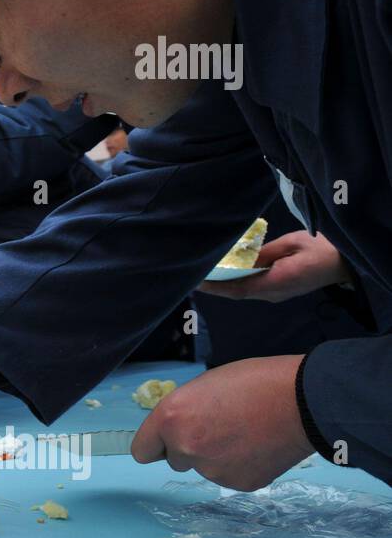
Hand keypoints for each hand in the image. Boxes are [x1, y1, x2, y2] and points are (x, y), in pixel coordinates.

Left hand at [132, 355, 312, 490]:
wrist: (303, 401)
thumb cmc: (254, 382)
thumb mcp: (202, 387)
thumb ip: (182, 413)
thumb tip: (176, 431)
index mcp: (171, 418)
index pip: (142, 450)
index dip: (155, 444)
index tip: (164, 442)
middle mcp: (186, 447)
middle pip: (174, 459)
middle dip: (188, 448)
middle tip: (217, 427)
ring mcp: (212, 470)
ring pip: (203, 468)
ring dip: (215, 456)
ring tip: (243, 432)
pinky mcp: (238, 484)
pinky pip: (228, 476)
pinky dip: (238, 466)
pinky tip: (257, 446)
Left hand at [198, 231, 351, 302]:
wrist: (346, 263)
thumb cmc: (322, 249)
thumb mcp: (291, 244)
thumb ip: (264, 252)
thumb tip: (239, 257)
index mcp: (277, 282)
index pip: (238, 288)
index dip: (215, 286)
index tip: (196, 281)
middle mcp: (273, 293)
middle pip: (237, 292)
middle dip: (214, 286)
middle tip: (192, 276)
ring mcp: (277, 294)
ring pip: (243, 292)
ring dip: (224, 285)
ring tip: (203, 274)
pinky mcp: (279, 290)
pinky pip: (253, 288)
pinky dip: (236, 282)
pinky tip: (226, 273)